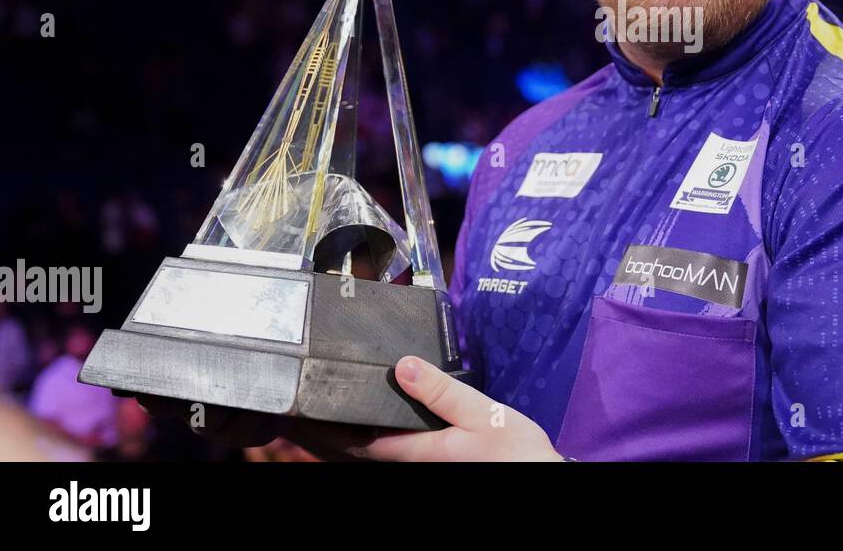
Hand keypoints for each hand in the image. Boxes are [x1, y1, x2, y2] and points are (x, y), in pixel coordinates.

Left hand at [283, 356, 564, 461]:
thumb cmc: (516, 452)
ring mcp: (423, 467)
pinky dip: (371, 441)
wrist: (539, 476)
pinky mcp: (435, 464)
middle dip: (329, 432)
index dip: (327, 425)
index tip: (303, 407)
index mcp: (418, 452)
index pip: (358, 440)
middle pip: (358, 451)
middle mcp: (414, 465)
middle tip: (303, 410)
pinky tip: (370, 428)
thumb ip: (441, 391)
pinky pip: (390, 453)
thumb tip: (403, 365)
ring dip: (347, 437)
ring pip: (372, 454)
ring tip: (326, 416)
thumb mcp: (484, 413)